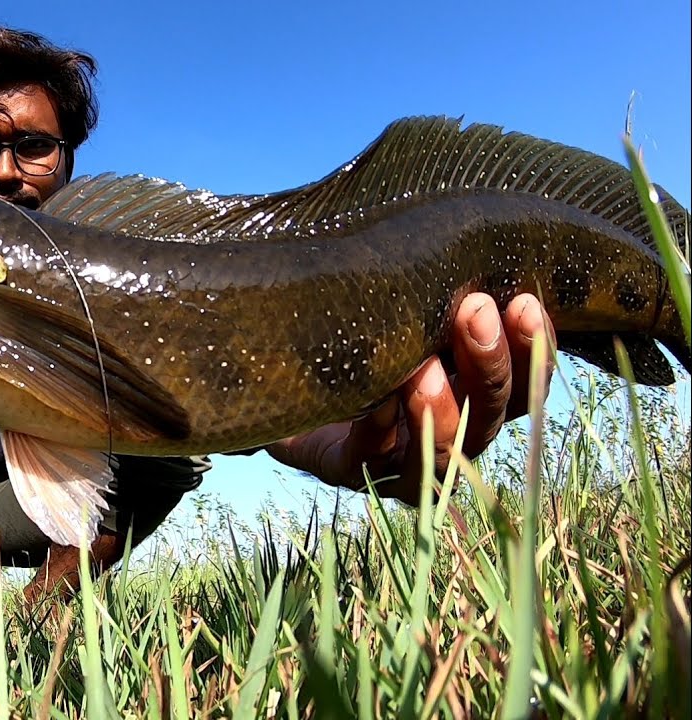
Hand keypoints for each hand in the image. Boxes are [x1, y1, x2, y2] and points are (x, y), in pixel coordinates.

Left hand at [266, 293, 557, 503]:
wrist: (283, 390)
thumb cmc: (359, 344)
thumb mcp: (402, 316)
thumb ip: (436, 298)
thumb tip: (460, 239)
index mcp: (474, 397)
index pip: (525, 382)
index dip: (534, 349)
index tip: (525, 300)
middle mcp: (452, 435)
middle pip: (492, 414)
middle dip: (490, 363)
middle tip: (475, 311)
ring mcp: (406, 462)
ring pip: (446, 449)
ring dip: (441, 407)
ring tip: (425, 369)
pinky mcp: (355, 470)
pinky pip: (373, 457)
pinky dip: (379, 426)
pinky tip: (378, 400)